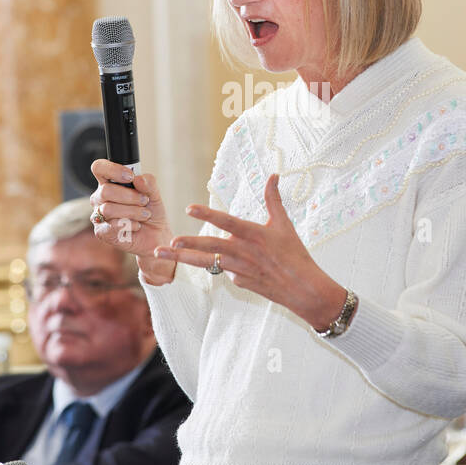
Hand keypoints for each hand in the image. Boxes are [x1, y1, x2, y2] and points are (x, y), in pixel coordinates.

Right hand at [89, 160, 174, 280]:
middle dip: (130, 196)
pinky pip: (111, 225)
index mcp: (109, 183)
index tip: (130, 177)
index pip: (99, 168)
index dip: (113, 170)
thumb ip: (149, 184)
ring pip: (108, 209)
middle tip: (144, 201)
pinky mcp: (102, 232)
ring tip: (145, 215)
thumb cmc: (151, 211)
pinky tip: (137, 226)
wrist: (156, 235)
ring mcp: (99, 215)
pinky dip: (128, 225)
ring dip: (132, 211)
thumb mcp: (155, 195)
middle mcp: (100, 198)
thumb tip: (138, 179)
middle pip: (105, 190)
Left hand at [152, 173, 345, 329]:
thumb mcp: (285, 224)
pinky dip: (223, 264)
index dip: (208, 214)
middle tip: (169, 241)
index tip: (189, 208)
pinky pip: (224, 270)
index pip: (227, 222)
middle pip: (210, 246)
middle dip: (187, 244)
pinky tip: (233, 263)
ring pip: (206, 262)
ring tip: (162, 252)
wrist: (303, 288)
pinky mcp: (238, 282)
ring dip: (183, 257)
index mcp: (254, 234)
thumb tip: (273, 176)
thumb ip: (273, 199)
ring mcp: (239, 269)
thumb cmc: (295, 254)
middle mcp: (243, 252)